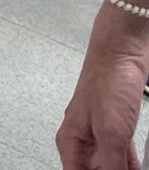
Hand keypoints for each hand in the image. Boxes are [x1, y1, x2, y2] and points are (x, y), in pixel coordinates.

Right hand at [57, 6, 148, 169]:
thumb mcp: (112, 132)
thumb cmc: (107, 81)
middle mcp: (82, 138)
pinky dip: (132, 165)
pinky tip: (140, 167)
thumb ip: (111, 165)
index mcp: (71, 141)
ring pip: (110, 166)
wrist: (122, 52)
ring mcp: (100, 132)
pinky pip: (124, 155)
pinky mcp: (117, 125)